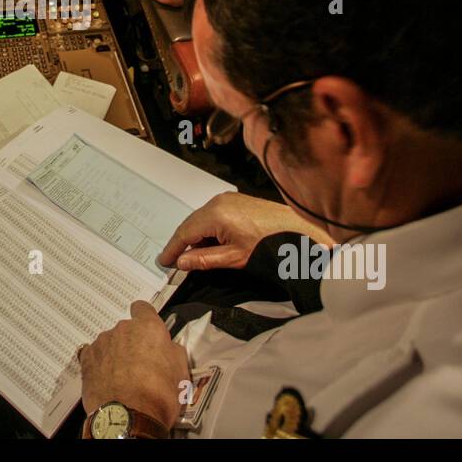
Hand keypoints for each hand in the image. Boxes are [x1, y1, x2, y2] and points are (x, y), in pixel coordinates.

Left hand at [79, 300, 189, 429]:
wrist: (130, 416)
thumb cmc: (158, 395)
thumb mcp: (181, 371)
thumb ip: (172, 351)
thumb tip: (168, 348)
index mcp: (149, 327)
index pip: (143, 308)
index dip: (145, 318)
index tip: (146, 329)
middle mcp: (123, 329)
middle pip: (126, 330)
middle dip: (132, 343)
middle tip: (140, 364)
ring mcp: (103, 342)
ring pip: (110, 343)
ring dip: (115, 354)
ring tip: (123, 378)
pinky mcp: (87, 358)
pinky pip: (94, 355)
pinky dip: (100, 364)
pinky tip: (107, 379)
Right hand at [157, 192, 333, 271]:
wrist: (296, 230)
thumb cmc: (270, 243)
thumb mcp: (233, 257)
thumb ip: (204, 260)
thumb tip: (182, 262)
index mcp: (215, 214)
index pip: (185, 232)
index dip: (173, 249)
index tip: (164, 261)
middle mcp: (218, 202)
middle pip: (190, 224)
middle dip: (182, 243)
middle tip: (175, 261)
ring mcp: (226, 199)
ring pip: (200, 219)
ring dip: (196, 237)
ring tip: (195, 257)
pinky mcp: (234, 200)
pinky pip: (212, 214)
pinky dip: (207, 229)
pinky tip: (211, 244)